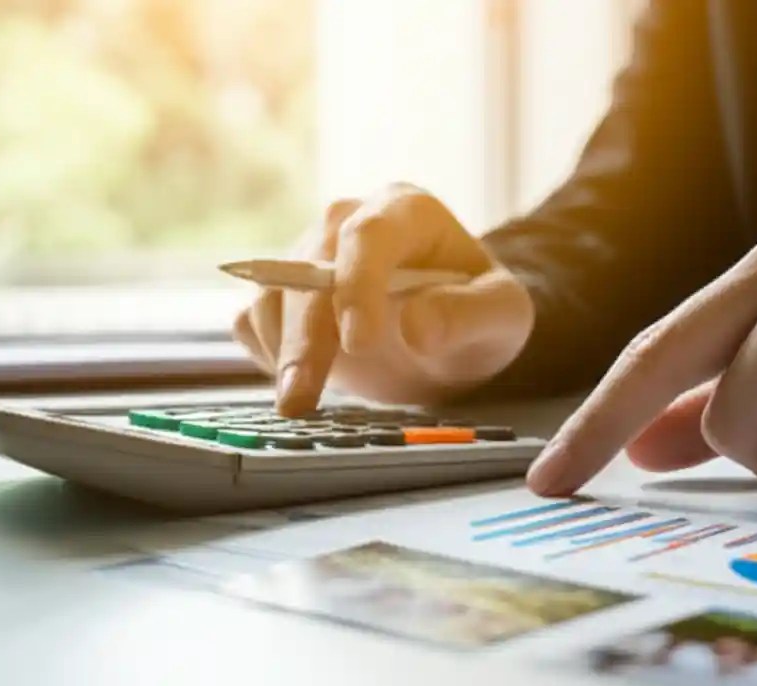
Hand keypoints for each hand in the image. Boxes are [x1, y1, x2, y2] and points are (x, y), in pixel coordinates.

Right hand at [232, 183, 533, 414]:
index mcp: (406, 211)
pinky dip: (265, 352)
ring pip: (272, 296)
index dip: (359, 286)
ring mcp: (306, 256)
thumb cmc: (476, 316)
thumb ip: (471, 316)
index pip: (370, 235)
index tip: (360, 343)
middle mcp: (346, 221)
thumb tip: (416, 326)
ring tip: (300, 403)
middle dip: (306, 337)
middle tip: (304, 396)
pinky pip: (254, 319)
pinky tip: (300, 380)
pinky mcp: (282, 294)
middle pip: (309, 269)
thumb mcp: (502, 317)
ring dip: (279, 351)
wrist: (447, 333)